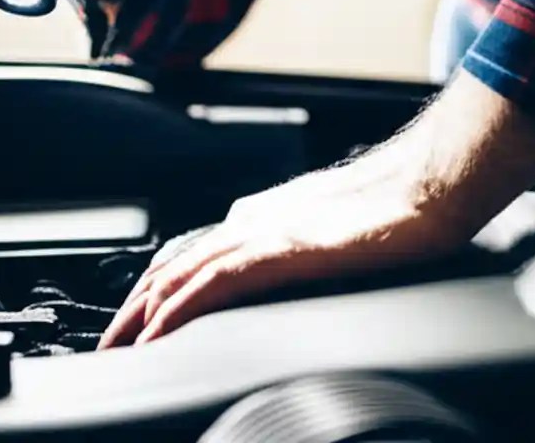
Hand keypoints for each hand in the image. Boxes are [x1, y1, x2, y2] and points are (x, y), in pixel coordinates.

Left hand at [97, 71, 534, 347]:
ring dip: (144, 312)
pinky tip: (160, 330)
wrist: (425, 188)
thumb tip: (277, 270)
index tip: (136, 324)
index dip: (157, 291)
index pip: (192, 258)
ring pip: (183, 272)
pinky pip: (215, 280)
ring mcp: (265, 232)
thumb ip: (297, 249)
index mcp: (262, 219)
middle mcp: (252, 221)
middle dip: (135, 306)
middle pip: (174, 265)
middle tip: (109, 343)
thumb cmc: (393, 212)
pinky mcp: (282, 246)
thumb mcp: (332, 236)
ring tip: (118, 344)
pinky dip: (180, 306)